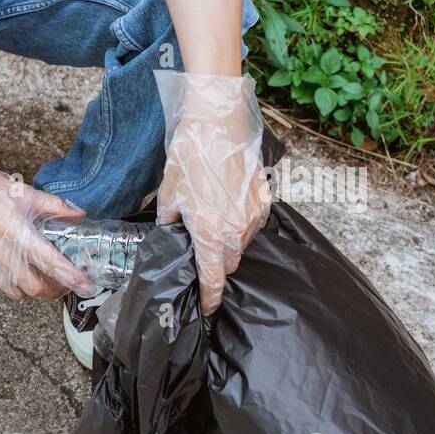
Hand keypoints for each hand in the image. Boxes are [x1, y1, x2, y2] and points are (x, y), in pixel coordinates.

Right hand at [0, 149, 98, 301]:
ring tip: (43, 277)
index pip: (47, 261)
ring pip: (17, 293)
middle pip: (34, 287)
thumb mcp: (20, 191)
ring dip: (35, 290)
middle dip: (55, 290)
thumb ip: (52, 205)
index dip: (69, 276)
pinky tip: (18, 271)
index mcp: (12, 229)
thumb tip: (77, 214)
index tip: (85, 285)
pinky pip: (0, 288)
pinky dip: (14, 285)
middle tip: (65, 283)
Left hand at [154, 72, 270, 315]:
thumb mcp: (169, 193)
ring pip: (242, 243)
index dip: (209, 298)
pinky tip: (227, 204)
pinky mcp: (265, 199)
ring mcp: (254, 215)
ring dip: (229, 241)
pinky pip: (253, 223)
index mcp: (210, 233)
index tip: (206, 307)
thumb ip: (169, 222)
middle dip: (215, 263)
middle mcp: (236, 230)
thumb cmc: (190, 156)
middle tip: (200, 248)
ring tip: (213, 217)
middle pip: (229, 263)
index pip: (213, 279)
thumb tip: (170, 234)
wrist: (217, 125)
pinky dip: (241, 222)